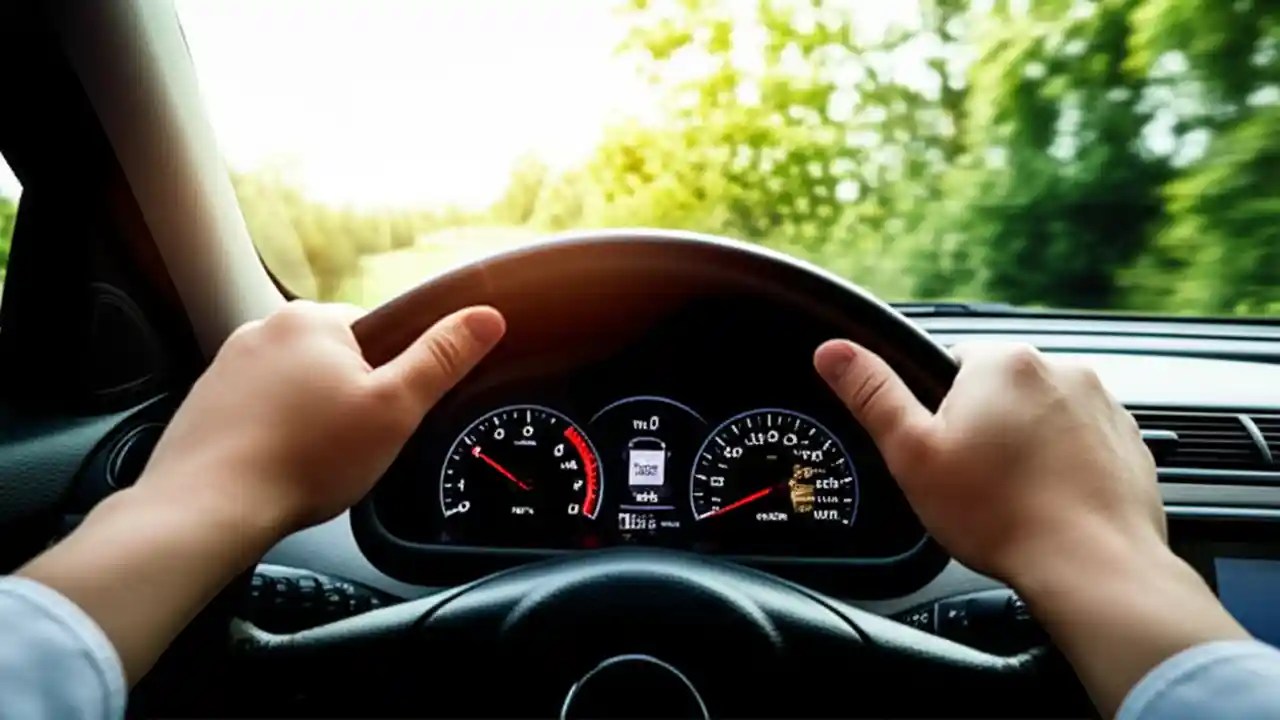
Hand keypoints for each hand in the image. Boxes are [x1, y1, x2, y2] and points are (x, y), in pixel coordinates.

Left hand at [139, 300, 506, 534]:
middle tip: (350, 446)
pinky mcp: (204, 401)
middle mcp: (264, 327)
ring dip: (309, 416)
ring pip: (294, 385)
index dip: (389, 379)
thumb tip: (487, 315)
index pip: (377, 332)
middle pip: (334, 359)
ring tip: (311, 461)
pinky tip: (276, 466)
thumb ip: (443, 357)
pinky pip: (257, 409)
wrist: (209, 506)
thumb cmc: (308, 457)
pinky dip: (271, 432)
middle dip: (347, 398)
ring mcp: (227, 364)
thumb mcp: (396, 408)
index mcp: (314, 318)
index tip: (382, 418)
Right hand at [813, 339, 1246, 715]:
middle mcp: (1061, 369)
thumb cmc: (1001, 515)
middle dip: (984, 427)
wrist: (1092, 567)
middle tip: (973, 480)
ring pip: (1042, 416)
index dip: (937, 410)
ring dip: (1026, 444)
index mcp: (1002, 362)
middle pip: (999, 390)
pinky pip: (1082, 442)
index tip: (942, 451)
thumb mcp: (912, 453)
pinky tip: (1050, 502)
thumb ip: (872, 394)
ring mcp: (1103, 405)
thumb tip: (833, 351)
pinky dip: (1065, 466)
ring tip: (1015, 497)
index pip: (951, 363)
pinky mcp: (1128, 441)